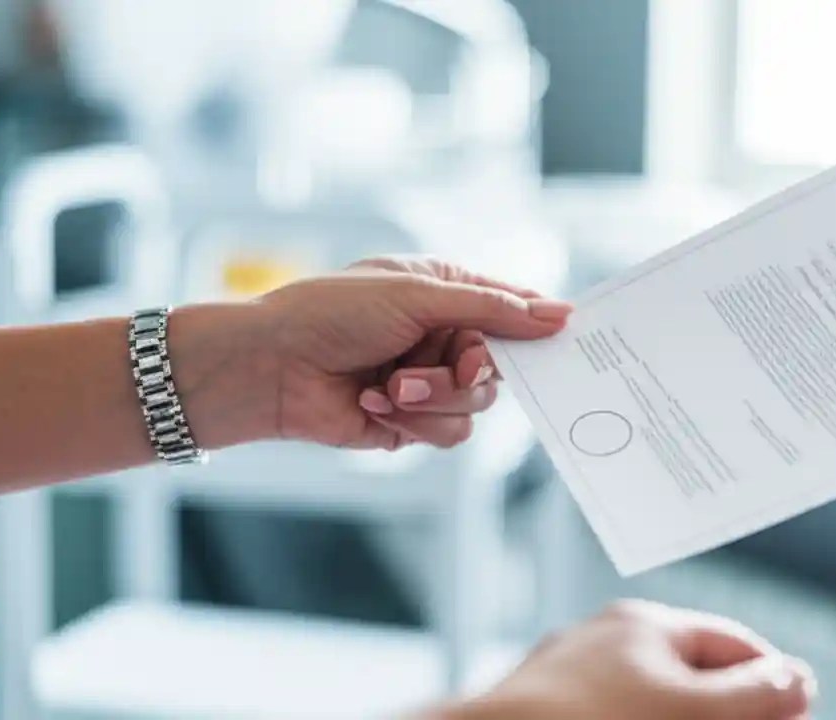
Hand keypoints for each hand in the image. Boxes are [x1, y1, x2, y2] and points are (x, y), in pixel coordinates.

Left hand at [236, 257, 569, 449]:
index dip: (536, 323)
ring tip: (392, 388)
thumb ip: (491, 309)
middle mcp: (441, 337)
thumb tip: (558, 314)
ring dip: (435, 399)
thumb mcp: (418, 296)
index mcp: (445, 293)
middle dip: (468, 372)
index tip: (564, 335)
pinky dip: (415, 422)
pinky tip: (374, 403)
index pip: (510, 306)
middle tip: (456, 368)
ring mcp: (428, 382)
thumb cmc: (332, 312)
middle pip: (499, 366)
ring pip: (476, 405)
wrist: (272, 368)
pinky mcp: (412, 422)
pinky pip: (449, 432)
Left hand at [432, 600, 815, 719]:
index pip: (733, 643)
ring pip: (647, 697)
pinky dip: (637, 717)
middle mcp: (605, 641)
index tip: (798, 710)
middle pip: (692, 673)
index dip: (773, 679)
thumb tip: (798, 679)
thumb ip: (753, 696)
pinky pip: (608, 710)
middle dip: (728, 705)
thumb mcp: (690, 709)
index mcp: (646, 625)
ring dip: (683, 714)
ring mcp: (571, 676)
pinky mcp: (546, 708)